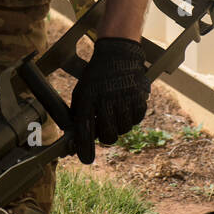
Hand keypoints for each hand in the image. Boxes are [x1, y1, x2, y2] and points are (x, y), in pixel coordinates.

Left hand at [69, 36, 148, 162]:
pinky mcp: (138, 97)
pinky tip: (126, 107)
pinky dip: (132, 118)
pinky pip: (137, 119)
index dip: (85, 147)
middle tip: (105, 129)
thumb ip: (78, 114)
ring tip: (116, 113)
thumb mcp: (82, 91)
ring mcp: (123, 98)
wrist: (118, 53)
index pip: (84, 129)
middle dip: (106, 137)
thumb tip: (75, 139)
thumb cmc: (97, 76)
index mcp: (87, 98)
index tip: (86, 160)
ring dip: (120, 126)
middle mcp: (105, 100)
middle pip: (108, 136)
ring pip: (124, 129)